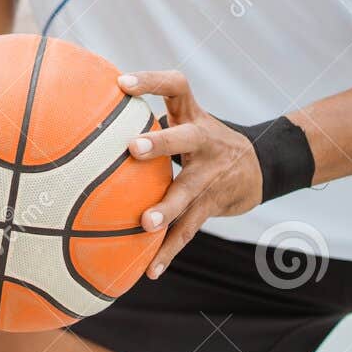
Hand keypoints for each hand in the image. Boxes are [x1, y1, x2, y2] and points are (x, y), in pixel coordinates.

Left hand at [117, 69, 261, 278]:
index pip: (176, 86)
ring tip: (146, 223)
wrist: (263, 166)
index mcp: (193, 115)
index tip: (120, 82)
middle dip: (161, 143)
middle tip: (132, 148)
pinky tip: (150, 270)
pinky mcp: (213, 204)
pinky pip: (189, 230)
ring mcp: (212, 174)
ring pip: (189, 191)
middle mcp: (205, 141)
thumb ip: (150, 118)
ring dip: (168, 207)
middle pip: (186, 138)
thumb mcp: (186, 120)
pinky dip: (168, 251)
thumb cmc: (204, 141)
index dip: (151, 81)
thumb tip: (88, 119)